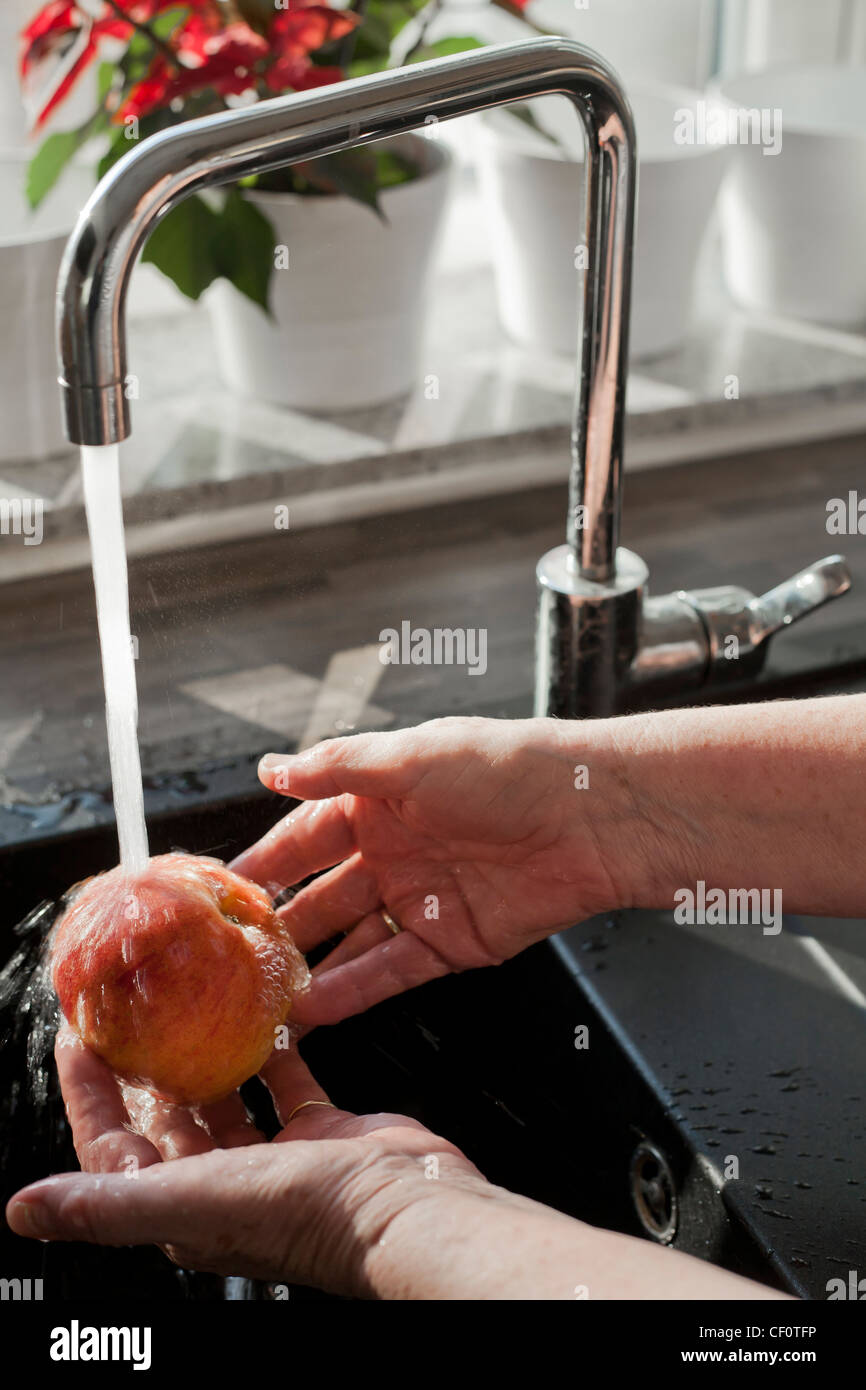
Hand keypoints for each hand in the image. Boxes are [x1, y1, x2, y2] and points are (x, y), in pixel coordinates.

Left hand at [7, 1025, 789, 1300]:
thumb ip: (108, 1201)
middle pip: (167, 1117)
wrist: (410, 1212)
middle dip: (146, 1062)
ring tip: (191, 997)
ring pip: (225, 1095)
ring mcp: (275, 1160)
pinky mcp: (324, 1134)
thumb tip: (22, 1210)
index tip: (76, 1033)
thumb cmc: (308, 1216)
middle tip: (133, 1003)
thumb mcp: (193, 1199)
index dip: (89, 1091)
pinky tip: (269, 1013)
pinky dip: (273, 1049)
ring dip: (205, 1051)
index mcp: (182, 1206)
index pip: (113, 1144)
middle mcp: (223, 1186)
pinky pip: (287, 1081)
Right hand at [231, 716, 643, 1025]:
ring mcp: (422, 899)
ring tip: (262, 999)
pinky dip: (355, 990)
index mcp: (380, 800)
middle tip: (233, 958)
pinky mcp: (453, 942)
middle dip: (282, 925)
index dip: (266, 862)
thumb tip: (270, 770)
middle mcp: (395, 850)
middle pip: (324, 894)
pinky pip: (392, 970)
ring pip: (352, 940)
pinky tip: (316, 1009)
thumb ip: (338, 768)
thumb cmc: (507, 768)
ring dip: (312, 967)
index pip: (306, 836)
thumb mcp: (412, 757)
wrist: (590, 818)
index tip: (223, 891)